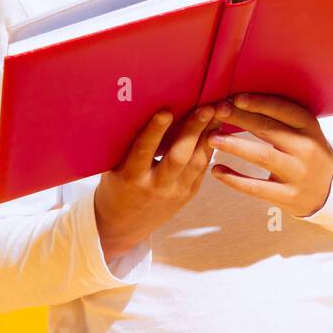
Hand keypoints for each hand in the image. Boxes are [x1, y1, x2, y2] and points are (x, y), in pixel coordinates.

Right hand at [94, 105, 220, 262]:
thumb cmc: (116, 186)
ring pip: (196, 163)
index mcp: (131, 177)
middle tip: (206, 107)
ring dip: (208, 137)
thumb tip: (142, 109)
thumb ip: (129, 146)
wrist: (123, 225)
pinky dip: (209, 148)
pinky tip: (216, 129)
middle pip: (178, 156)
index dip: (154, 131)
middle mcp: (155, 186)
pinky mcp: (188, 195)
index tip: (165, 111)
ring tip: (218, 113)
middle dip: (193, 130)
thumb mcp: (115, 167)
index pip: (144, 151)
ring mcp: (175, 193)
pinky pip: (202, 169)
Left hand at [207, 93, 332, 218]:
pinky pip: (257, 187)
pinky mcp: (288, 195)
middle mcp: (306, 148)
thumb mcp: (304, 132)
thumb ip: (280, 119)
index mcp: (310, 127)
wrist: (330, 191)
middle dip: (240, 118)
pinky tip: (216, 171)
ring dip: (234, 146)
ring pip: (262, 156)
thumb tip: (240, 100)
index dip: (259, 103)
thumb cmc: (307, 154)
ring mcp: (298, 173)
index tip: (235, 98)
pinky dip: (234, 179)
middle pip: (268, 129)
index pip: (283, 110)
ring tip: (212, 139)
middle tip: (217, 111)